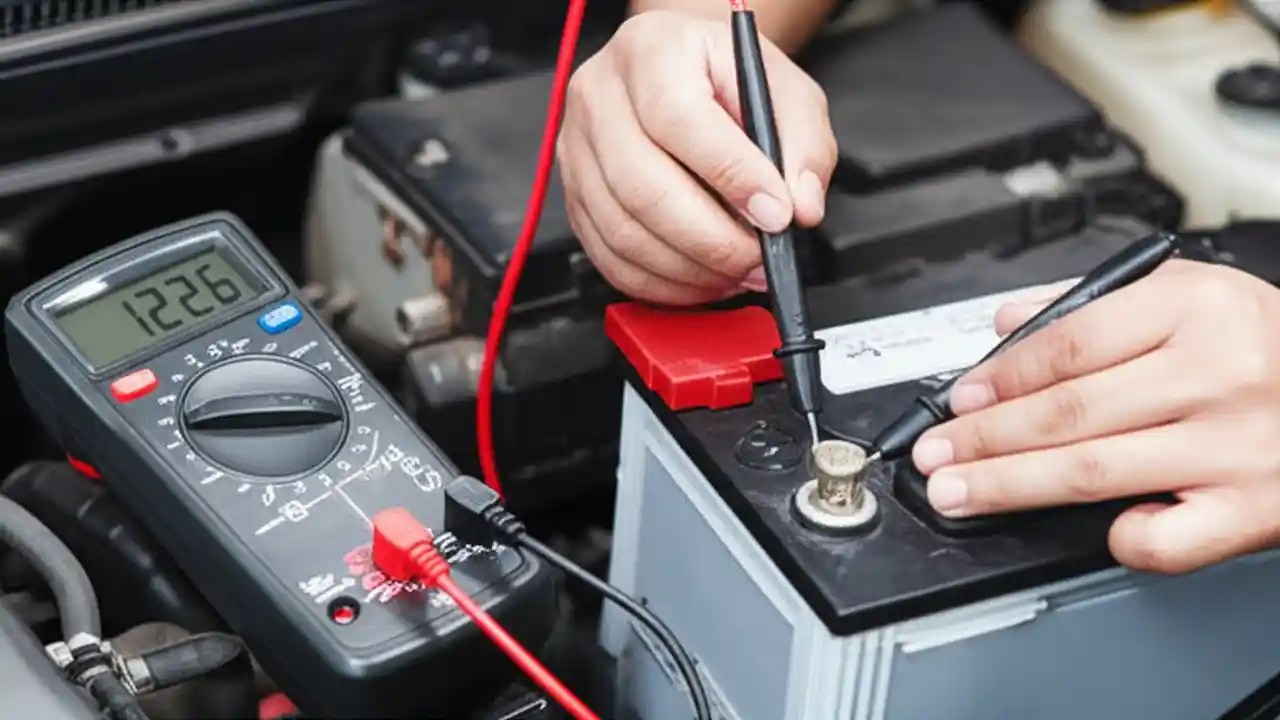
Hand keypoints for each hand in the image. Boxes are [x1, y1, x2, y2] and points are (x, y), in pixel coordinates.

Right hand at [558, 11, 837, 304]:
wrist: (677, 71)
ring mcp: (577, 149)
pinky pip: (609, 257)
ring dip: (688, 269)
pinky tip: (701, 279)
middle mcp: (600, 97)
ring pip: (623, 231)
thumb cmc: (723, 77)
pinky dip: (660, 283)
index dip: (730, 175)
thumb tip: (800, 207)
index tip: (776, 214)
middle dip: (710, 240)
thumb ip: (803, 145)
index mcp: (651, 50)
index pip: (679, 119)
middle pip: (642, 186)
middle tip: (758, 259)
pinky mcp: (574, 196)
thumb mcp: (784, 90)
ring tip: (737, 273)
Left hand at [911, 260, 1279, 573]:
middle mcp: (1218, 374)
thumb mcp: (1193, 297)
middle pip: (1067, 412)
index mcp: (1197, 307)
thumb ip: (1093, 306)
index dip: (997, 377)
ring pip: (1091, 472)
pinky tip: (1091, 526)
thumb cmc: (1269, 350)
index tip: (956, 399)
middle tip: (933, 455)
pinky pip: (1160, 538)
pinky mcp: (1250, 511)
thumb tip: (1005, 323)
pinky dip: (1116, 536)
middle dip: (983, 438)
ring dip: (1008, 485)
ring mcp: (1235, 447)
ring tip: (958, 491)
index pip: (1068, 344)